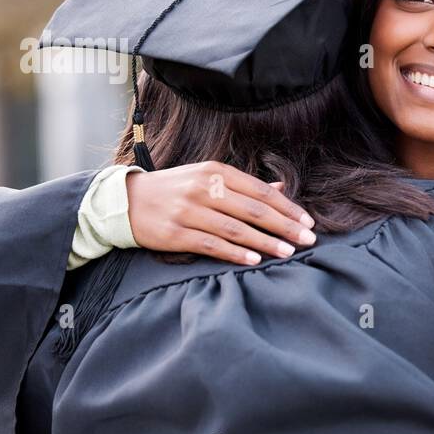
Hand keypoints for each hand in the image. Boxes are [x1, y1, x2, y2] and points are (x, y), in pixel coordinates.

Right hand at [126, 161, 314, 264]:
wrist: (125, 201)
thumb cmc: (175, 189)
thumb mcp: (207, 177)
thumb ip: (243, 185)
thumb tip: (281, 188)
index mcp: (215, 171)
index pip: (260, 191)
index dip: (288, 208)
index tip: (308, 222)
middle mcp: (203, 188)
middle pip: (253, 210)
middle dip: (285, 227)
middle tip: (309, 240)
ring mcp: (188, 211)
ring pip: (236, 229)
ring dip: (266, 243)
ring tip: (288, 253)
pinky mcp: (175, 234)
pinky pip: (212, 245)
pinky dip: (236, 254)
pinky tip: (255, 261)